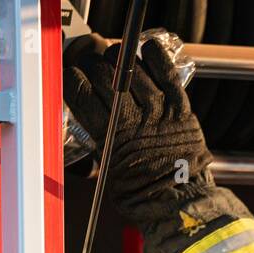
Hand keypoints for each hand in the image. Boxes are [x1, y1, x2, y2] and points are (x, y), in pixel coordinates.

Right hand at [64, 34, 211, 222]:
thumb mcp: (107, 171)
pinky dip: (156, 57)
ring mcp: (158, 111)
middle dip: (94, 66)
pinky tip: (147, 50)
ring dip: (121, 59)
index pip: (81, 93)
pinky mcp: (180, 108)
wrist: (180, 202)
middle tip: (96, 69)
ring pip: (132, 69)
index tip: (73, 77)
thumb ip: (97, 143)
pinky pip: (167, 74)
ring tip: (118, 63)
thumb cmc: (142, 193)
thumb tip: (88, 120)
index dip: (73, 80)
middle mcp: (132, 119)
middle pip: (105, 76)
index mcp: (109, 136)